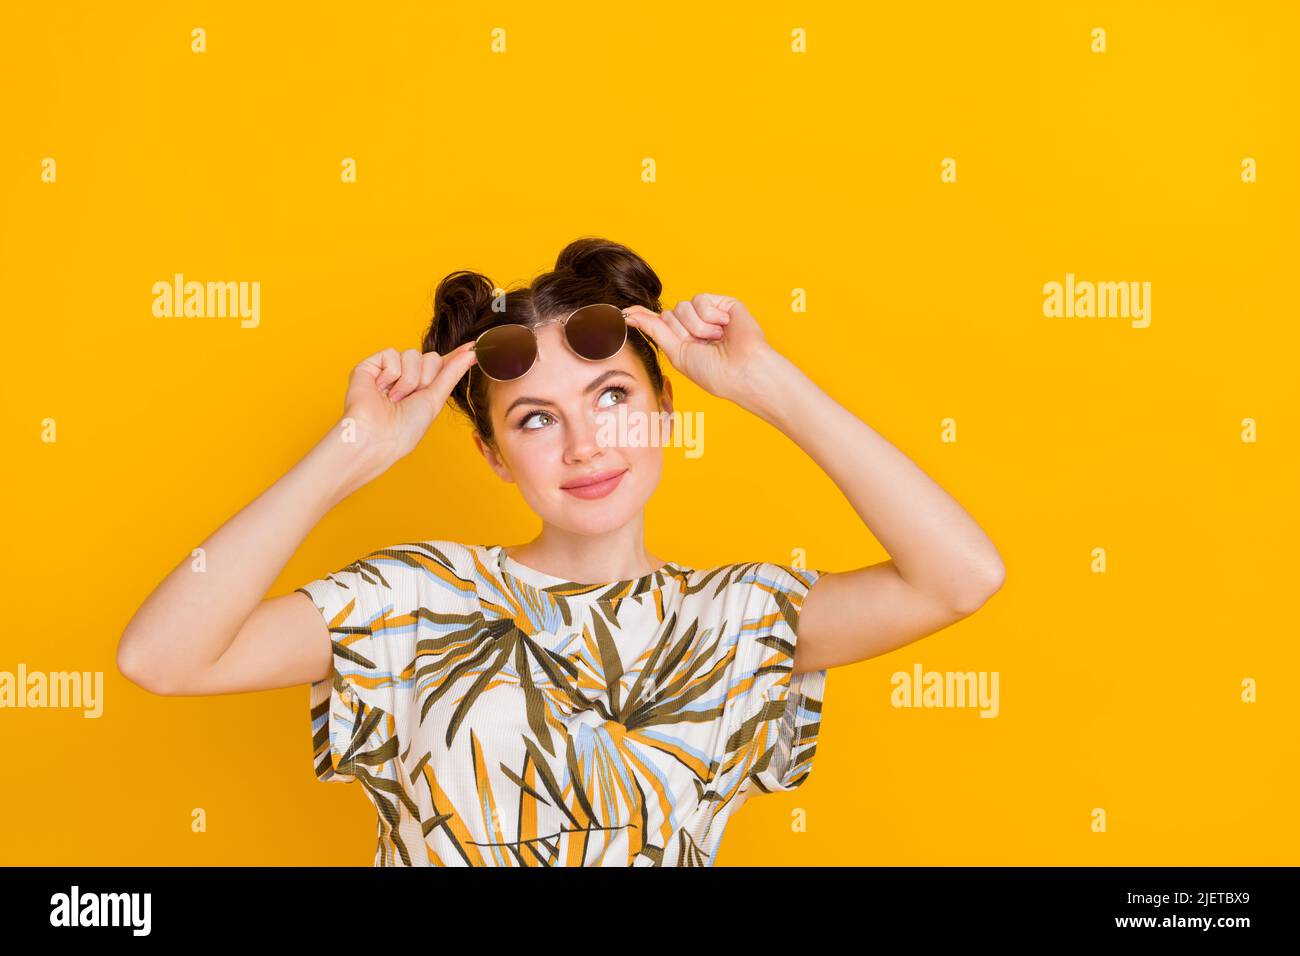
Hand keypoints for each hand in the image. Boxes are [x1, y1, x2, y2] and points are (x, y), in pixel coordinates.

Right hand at [341, 342, 477, 466]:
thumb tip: (472, 352)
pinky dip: (390, 374)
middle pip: (431, 357)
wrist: (378, 436)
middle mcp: (406, 376)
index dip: (456, 357)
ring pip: (413, 354)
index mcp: (422, 387)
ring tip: (394, 398)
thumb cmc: (405, 428)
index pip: (442, 365)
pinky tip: (381, 389)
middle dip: (426, 378)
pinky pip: (392, 354)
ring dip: (408, 380)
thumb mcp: (435, 399)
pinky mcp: (371, 365)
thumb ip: (452, 373)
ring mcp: (388, 370)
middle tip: (410, 398)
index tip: (473, 347)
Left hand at [623, 294, 773, 402]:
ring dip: (697, 327)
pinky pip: (700, 300)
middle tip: (701, 346)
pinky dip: (710, 316)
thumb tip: (630, 315)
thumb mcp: (677, 353)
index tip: (623, 313)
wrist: (743, 370)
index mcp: (684, 341)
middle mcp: (695, 326)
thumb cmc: (714, 372)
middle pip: (669, 315)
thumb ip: (655, 331)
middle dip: (681, 331)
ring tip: (716, 339)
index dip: (643, 318)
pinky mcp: (722, 303)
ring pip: (683, 307)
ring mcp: (709, 314)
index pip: (659, 324)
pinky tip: (725, 327)